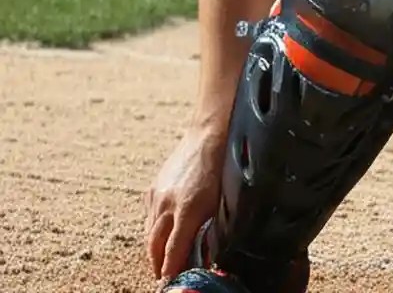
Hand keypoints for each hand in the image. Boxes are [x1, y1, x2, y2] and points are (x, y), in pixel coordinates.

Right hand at [143, 128, 225, 282]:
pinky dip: (154, 229)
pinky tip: (161, 234)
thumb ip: (216, 228)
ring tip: (160, 262)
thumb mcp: (226, 201)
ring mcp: (157, 195)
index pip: (173, 251)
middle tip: (162, 278)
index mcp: (188, 210)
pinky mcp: (154, 187)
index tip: (169, 283)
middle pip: (154, 245)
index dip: (170, 270)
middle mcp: (167, 204)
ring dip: (154, 249)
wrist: (211, 132)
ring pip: (149, 231)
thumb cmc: (225, 165)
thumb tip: (212, 252)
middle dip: (157, 265)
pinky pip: (150, 215)